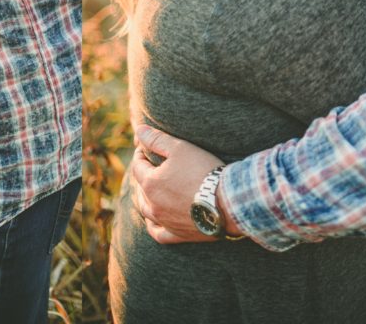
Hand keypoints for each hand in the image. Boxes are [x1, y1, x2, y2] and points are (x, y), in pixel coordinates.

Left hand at [130, 124, 225, 243]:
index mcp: (150, 183)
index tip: (146, 148)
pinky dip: (153, 226)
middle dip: (143, 175)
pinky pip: (158, 233)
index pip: (138, 166)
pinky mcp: (177, 234)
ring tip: (148, 190)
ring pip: (146, 210)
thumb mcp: (180, 148)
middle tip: (149, 166)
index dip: (141, 154)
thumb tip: (139, 130)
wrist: (226, 201)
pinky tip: (154, 221)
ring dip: (144, 198)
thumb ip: (157, 139)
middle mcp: (153, 205)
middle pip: (140, 188)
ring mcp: (164, 221)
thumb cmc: (203, 171)